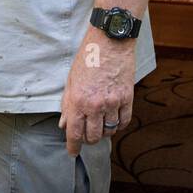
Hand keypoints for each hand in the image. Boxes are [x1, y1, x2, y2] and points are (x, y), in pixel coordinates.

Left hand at [58, 27, 135, 155]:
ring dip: (103, 132)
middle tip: (87, 134)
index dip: (73, 147)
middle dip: (88, 139)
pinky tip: (113, 120)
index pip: (75, 133)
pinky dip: (118, 125)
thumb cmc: (88, 57)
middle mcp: (95, 105)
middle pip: (93, 137)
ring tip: (100, 124)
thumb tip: (64, 124)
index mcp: (78, 100)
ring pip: (109, 131)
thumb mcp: (71, 80)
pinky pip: (124, 121)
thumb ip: (67, 105)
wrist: (110, 40)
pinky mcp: (127, 98)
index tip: (73, 152)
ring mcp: (113, 102)